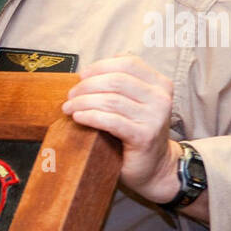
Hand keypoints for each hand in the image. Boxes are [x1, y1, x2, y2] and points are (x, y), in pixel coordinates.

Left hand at [62, 55, 180, 202]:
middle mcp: (161, 98)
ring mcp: (154, 117)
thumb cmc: (138, 132)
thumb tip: (86, 74)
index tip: (81, 75)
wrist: (155, 166)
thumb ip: (119, 86)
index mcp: (159, 84)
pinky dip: (90, 116)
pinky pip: (110, 121)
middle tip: (71, 95)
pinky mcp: (143, 136)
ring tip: (69, 108)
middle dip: (87, 86)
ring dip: (83, 102)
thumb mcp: (135, 103)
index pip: (128, 63)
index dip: (100, 66)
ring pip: (110, 100)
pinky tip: (78, 118)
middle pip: (116, 80)